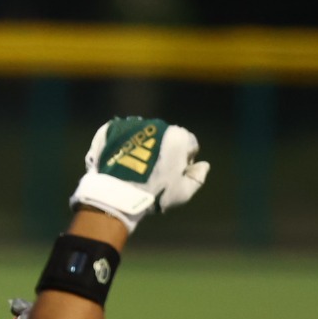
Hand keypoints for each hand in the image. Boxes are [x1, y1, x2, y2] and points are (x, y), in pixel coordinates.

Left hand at [71, 117, 207, 229]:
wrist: (118, 193)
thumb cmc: (155, 193)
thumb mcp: (183, 192)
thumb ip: (197, 177)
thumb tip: (204, 165)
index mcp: (178, 137)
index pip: (189, 144)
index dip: (184, 161)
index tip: (174, 174)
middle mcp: (157, 126)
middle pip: (166, 138)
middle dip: (164, 151)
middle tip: (154, 172)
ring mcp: (134, 125)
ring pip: (144, 135)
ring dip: (143, 146)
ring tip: (135, 166)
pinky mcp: (113, 129)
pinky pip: (123, 135)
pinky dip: (123, 144)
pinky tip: (120, 160)